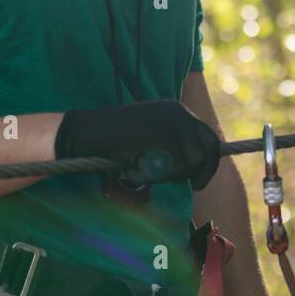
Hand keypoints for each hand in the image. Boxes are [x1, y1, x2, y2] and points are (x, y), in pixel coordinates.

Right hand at [54, 100, 221, 189]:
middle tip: (192, 186)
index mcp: (177, 109)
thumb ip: (175, 143)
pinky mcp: (157, 138)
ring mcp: (168, 124)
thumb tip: (198, 163)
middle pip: (208, 151)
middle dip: (201, 173)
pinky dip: (150, 177)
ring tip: (144, 172)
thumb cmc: (114, 140)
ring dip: (170, 176)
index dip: (210, 163)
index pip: (209, 137)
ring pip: (190, 162)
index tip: (200, 181)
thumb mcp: (152, 133)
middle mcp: (177, 113)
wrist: (84, 133)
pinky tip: (132, 171)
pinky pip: (168, 169)